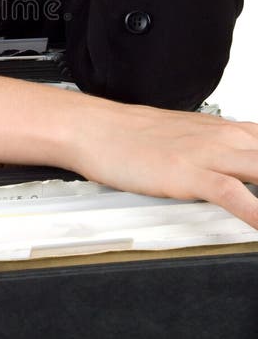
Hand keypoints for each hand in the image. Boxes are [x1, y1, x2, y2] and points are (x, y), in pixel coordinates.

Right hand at [58, 93, 257, 228]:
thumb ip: (217, 150)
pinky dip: (254, 211)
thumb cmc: (133, 135)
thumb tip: (236, 165)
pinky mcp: (188, 174)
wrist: (96, 128)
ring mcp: (209, 155)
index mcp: (228, 130)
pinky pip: (232, 193)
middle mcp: (225, 139)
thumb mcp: (185, 138)